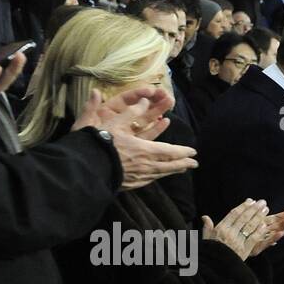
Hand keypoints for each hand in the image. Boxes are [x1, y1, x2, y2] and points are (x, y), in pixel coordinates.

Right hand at [73, 87, 197, 188]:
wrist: (88, 167)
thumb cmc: (102, 143)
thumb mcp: (115, 123)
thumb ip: (131, 111)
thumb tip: (144, 100)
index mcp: (146, 150)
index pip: (170, 151)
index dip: (183, 152)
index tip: (193, 152)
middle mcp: (147, 166)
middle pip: (170, 165)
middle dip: (183, 164)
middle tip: (194, 164)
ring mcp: (140, 177)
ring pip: (162, 174)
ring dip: (173, 170)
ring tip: (182, 169)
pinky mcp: (132, 184)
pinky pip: (151, 179)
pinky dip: (159, 175)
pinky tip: (159, 175)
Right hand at [201, 198, 268, 259]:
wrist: (214, 267)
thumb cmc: (210, 253)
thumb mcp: (206, 239)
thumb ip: (207, 227)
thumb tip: (205, 217)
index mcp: (220, 228)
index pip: (233, 214)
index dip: (243, 207)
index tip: (250, 201)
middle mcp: (230, 233)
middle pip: (244, 218)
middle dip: (254, 209)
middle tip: (262, 202)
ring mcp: (238, 241)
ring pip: (250, 226)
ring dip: (259, 216)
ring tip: (265, 209)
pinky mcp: (245, 249)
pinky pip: (253, 238)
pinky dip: (259, 231)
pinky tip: (264, 224)